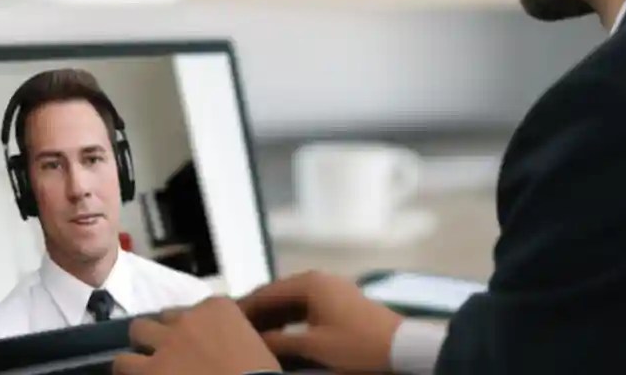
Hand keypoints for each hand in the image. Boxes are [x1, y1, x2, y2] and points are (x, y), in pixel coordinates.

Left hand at [113, 297, 280, 374]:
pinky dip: (129, 371)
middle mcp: (188, 318)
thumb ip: (233, 337)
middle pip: (163, 316)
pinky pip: (122, 363)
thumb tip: (222, 347)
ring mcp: (166, 343)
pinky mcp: (148, 370)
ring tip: (146, 366)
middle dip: (165, 333)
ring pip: (137, 332)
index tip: (199, 344)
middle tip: (170, 355)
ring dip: (143, 346)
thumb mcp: (254, 347)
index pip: (196, 308)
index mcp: (218, 308)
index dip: (194, 328)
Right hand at [239, 270, 403, 372]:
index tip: (224, 322)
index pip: (266, 292)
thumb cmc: (359, 344)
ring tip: (252, 336)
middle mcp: (318, 279)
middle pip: (277, 294)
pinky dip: (289, 319)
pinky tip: (279, 335)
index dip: (244, 308)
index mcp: (310, 283)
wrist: (400, 346)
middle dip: (256, 313)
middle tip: (234, 330)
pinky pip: (304, 307)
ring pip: (290, 301)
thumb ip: (280, 342)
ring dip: (272, 317)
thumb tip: (255, 343)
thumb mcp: (314, 346)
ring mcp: (330, 288)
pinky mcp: (339, 301)